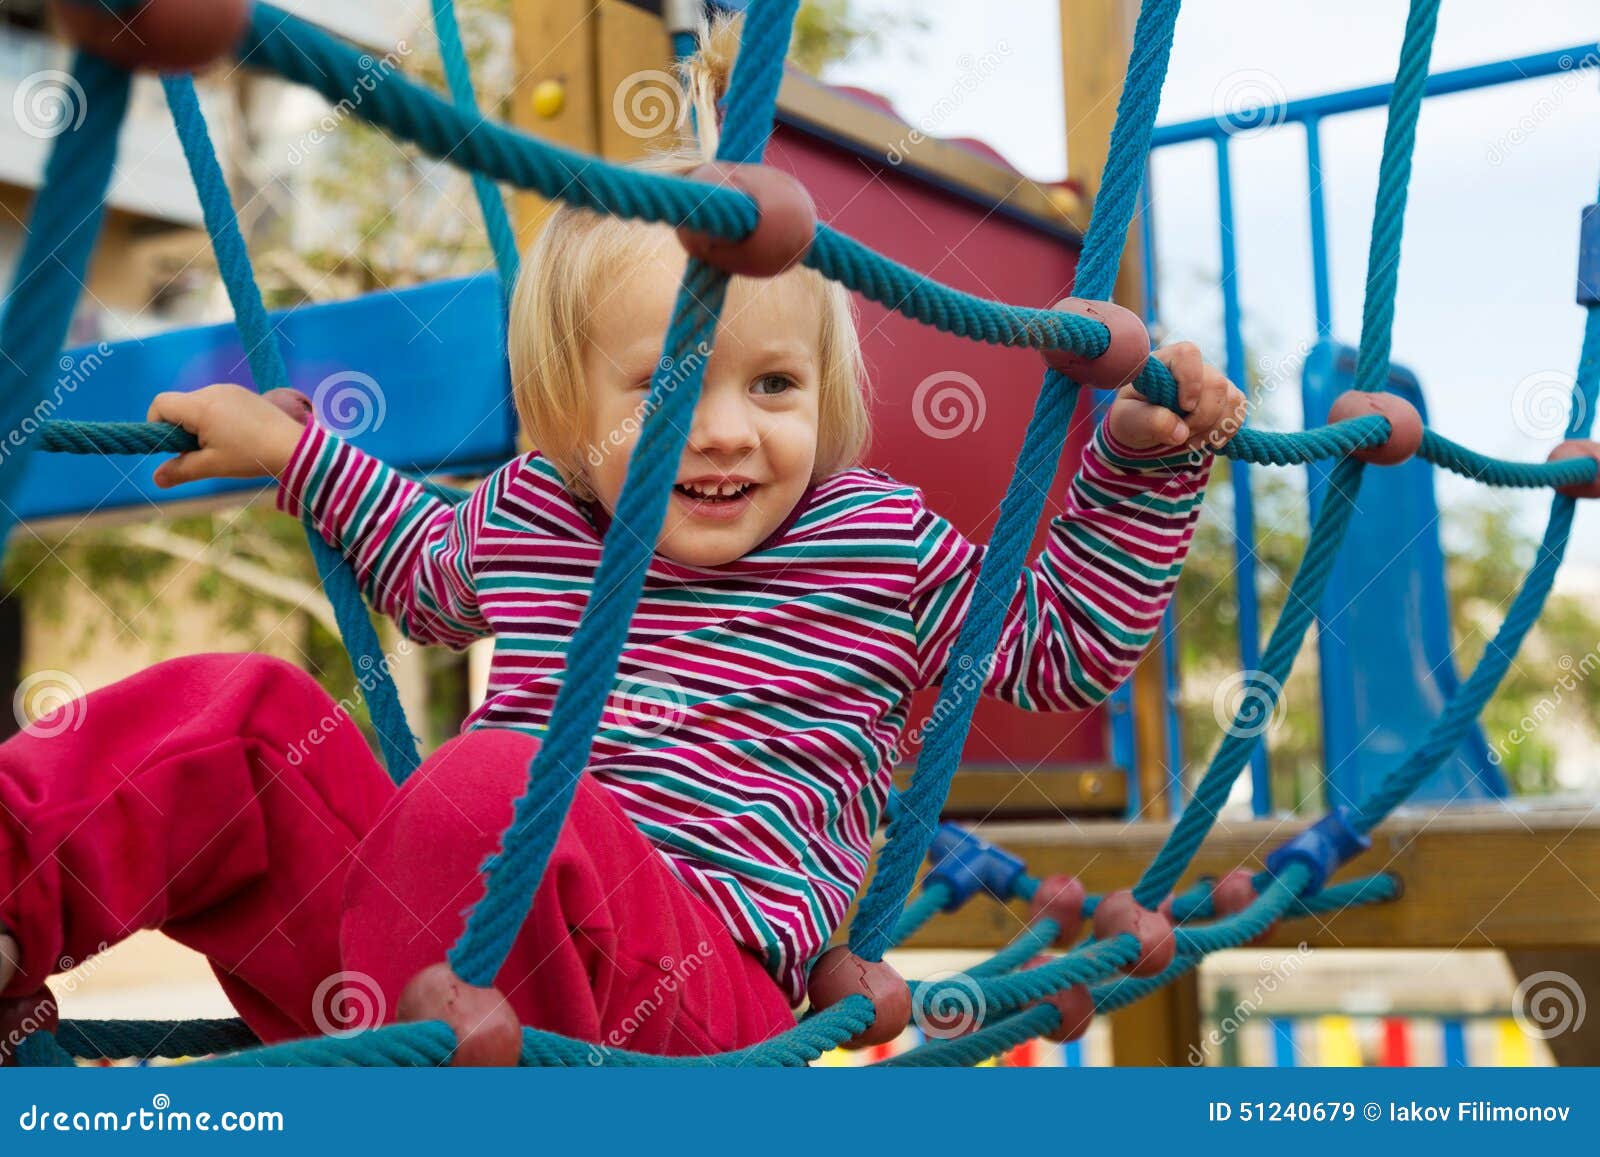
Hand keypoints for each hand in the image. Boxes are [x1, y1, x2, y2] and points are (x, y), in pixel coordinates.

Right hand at [146, 383, 306, 487]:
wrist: (294, 447)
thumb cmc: (251, 456)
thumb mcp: (212, 466)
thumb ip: (180, 470)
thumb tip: (156, 479)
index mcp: (200, 406)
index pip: (160, 403)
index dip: (156, 424)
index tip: (173, 446)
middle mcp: (212, 391)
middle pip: (178, 405)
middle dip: (180, 428)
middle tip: (202, 451)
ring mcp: (229, 389)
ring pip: (197, 404)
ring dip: (199, 425)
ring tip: (223, 446)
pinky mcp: (242, 393)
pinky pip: (216, 402)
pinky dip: (216, 418)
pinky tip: (236, 436)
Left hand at [1104, 341, 1247, 453]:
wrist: (1144, 430)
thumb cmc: (1132, 418)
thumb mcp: (1128, 421)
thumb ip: (1149, 421)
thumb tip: (1181, 431)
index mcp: (1164, 362)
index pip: (1188, 354)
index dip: (1191, 380)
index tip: (1183, 407)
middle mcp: (1193, 368)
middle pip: (1215, 384)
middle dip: (1201, 418)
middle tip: (1181, 436)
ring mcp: (1212, 381)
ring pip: (1232, 399)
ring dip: (1213, 428)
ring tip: (1189, 440)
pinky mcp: (1226, 398)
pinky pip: (1238, 412)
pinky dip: (1225, 431)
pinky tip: (1206, 440)